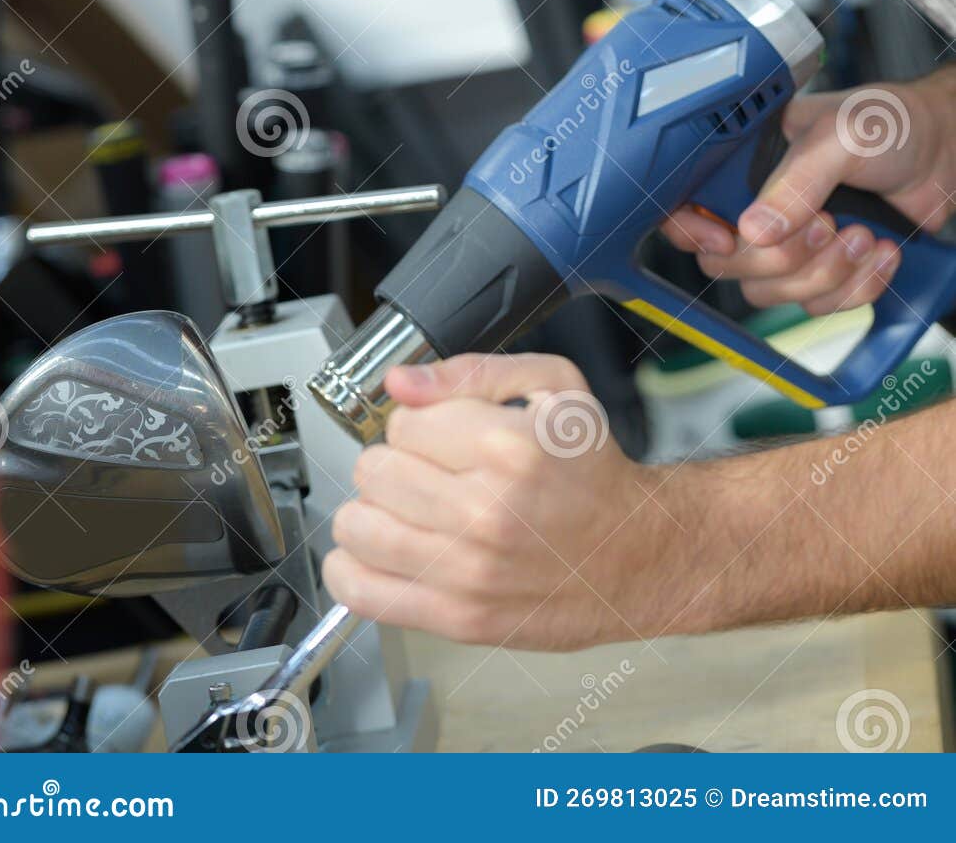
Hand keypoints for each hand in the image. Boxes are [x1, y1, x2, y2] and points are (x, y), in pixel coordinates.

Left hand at [322, 352, 681, 650]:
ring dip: (372, 511)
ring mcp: (469, 570)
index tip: (440, 435)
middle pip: (374, 470)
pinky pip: (363, 591)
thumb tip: (402, 381)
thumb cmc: (593, 473)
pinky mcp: (459, 618)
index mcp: (508, 446)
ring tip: (405, 509)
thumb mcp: (555, 387)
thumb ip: (472, 372)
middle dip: (394, 463)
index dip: (418, 422)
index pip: (402, 420)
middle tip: (427, 472)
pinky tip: (380, 552)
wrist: (636, 555)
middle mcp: (486, 511)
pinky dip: (353, 570)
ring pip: (358, 526)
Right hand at [661, 67, 955, 314]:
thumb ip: (795, 184)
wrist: (946, 150)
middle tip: (829, 225)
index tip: (730, 240)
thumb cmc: (889, 123)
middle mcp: (758, 203)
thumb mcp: (839, 138)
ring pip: (773, 293)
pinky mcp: (825, 267)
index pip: (685, 205)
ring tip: (865, 235)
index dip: (692, 231)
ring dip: (827, 275)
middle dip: (784, 259)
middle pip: (729, 264)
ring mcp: (791, 241)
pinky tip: (883, 251)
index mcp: (744, 161)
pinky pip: (819, 304)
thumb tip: (752, 232)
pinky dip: (858, 287)